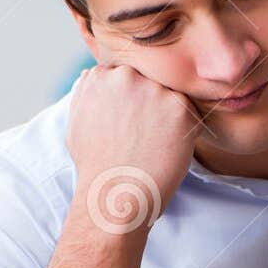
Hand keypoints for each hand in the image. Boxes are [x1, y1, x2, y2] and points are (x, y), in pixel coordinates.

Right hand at [65, 64, 201, 233]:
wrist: (115, 193)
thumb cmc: (95, 164)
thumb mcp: (76, 120)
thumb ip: (88, 91)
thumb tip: (95, 74)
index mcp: (101, 75)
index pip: (127, 75)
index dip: (133, 100)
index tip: (132, 122)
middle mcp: (127, 75)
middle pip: (151, 81)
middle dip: (151, 103)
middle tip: (146, 134)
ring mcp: (155, 90)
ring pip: (172, 96)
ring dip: (170, 116)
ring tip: (155, 143)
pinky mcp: (180, 108)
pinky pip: (191, 113)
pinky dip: (186, 130)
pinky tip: (169, 148)